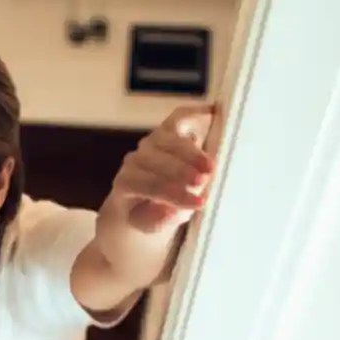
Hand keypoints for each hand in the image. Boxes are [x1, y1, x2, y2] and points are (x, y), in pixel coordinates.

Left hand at [106, 104, 216, 232]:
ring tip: (210, 167)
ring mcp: (151, 142)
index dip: (172, 193)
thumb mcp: (150, 225)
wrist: (140, 199)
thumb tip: (171, 210)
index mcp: (126, 182)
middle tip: (202, 182)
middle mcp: (135, 159)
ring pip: (169, 140)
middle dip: (179, 171)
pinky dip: (195, 114)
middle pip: (156, 160)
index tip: (198, 204)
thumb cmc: (148, 213)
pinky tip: (213, 114)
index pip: (147, 185)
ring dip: (191, 152)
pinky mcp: (167, 130)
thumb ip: (157, 219)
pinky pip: (179, 117)